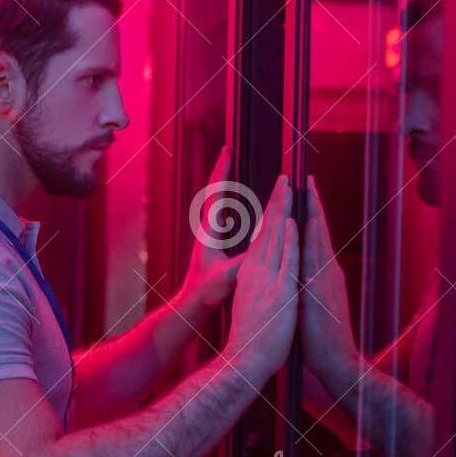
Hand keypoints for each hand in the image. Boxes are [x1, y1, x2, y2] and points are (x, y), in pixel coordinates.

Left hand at [174, 147, 246, 317]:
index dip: (222, 172)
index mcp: (209, 232)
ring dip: (226, 185)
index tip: (228, 151)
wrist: (192, 306)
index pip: (215, 194)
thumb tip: (263, 246)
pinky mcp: (214, 244)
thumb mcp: (228, 277)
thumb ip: (245, 261)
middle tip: (229, 151)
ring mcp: (209, 235)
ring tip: (235, 169)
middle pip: (214, 192)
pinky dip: (230, 203)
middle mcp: (207, 229)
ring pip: (217, 203)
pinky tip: (240, 202)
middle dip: (222, 171)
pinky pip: (223, 215)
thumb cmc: (206, 293)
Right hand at [225, 174, 297, 382]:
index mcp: (250, 277)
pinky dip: (290, 238)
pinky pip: (286, 259)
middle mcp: (256, 273)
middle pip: (268, 231)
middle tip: (283, 178)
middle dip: (277, 203)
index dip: (270, 216)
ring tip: (287, 186)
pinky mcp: (279, 292)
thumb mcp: (252, 309)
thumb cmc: (250, 341)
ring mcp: (267, 280)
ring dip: (283, 210)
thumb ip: (258, 292)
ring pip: (277, 237)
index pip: (262, 239)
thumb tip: (259, 286)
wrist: (245, 362)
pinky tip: (293, 220)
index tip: (277, 198)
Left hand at [300, 176, 360, 380]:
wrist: (336, 362)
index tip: (302, 193)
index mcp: (322, 274)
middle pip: (318, 232)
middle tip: (307, 178)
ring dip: (313, 214)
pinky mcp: (322, 291)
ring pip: (318, 240)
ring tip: (308, 190)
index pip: (314, 238)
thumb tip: (300, 273)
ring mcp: (326, 280)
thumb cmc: (320, 337)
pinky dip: (311, 240)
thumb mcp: (312, 304)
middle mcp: (327, 272)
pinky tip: (308, 225)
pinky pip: (315, 259)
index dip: (308, 215)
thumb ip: (308, 285)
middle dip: (313, 204)